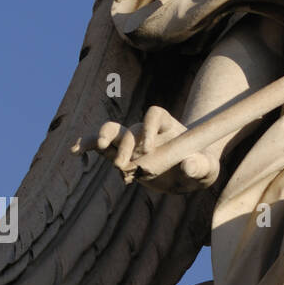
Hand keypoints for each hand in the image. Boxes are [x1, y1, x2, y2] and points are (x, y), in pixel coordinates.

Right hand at [72, 106, 218, 192]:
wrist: (190, 170)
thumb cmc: (202, 164)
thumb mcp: (208, 169)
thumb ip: (201, 166)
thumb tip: (189, 165)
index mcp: (168, 126)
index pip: (155, 115)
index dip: (149, 127)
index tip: (149, 148)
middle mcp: (147, 131)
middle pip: (131, 129)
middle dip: (126, 145)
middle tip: (125, 166)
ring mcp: (132, 142)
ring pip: (112, 132)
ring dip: (102, 138)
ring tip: (98, 147)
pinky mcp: (122, 156)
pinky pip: (101, 148)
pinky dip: (88, 147)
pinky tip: (76, 152)